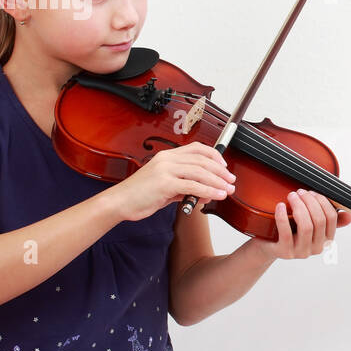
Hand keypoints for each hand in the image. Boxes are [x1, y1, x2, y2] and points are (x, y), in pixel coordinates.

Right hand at [111, 142, 236, 221]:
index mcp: (167, 156)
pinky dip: (208, 191)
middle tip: (231, 181)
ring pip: (200, 172)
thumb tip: (205, 192)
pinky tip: (216, 196)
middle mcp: (167, 159)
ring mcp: (165, 170)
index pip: (197, 148)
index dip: (214, 155)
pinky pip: (192, 186)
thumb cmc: (140, 195)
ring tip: (227, 190)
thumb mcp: (165, 187)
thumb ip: (184, 186)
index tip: (224, 166)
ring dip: (218, 182)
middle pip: (202, 160)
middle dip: (221, 171)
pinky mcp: (164, 183)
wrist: (119, 202)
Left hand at [249, 189, 350, 262]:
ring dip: (299, 207)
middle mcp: (316, 248)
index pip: (331, 218)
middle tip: (300, 191)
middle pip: (319, 220)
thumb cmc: (290, 232)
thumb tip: (350, 216)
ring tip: (291, 196)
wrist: (268, 247)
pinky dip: (282, 216)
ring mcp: (300, 252)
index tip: (312, 192)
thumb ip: (329, 220)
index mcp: (325, 240)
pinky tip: (280, 205)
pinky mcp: (284, 252)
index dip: (323, 202)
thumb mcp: (311, 225)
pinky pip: (286, 232)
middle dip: (310, 202)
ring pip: (306, 226)